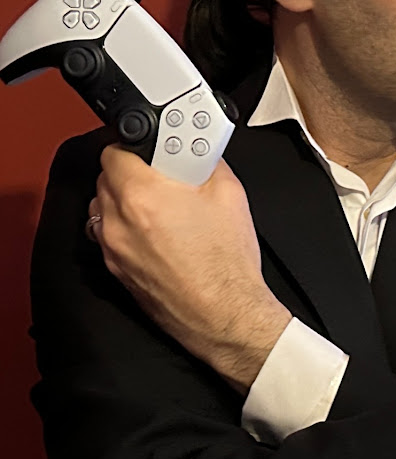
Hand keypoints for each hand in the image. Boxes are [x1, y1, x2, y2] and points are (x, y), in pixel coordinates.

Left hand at [88, 144, 291, 392]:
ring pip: (104, 207)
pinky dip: (126, 226)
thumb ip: (206, 161)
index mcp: (142, 195)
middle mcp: (117, 222)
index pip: (114, 150)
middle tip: (163, 172)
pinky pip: (108, 234)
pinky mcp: (115, 270)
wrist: (224, 314)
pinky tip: (157, 231)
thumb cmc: (226, 263)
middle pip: (106, 177)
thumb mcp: (230, 193)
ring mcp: (112, 249)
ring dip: (125, 198)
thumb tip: (196, 149)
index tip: (151, 146)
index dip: (135, 144)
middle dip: (132, 170)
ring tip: (161, 202)